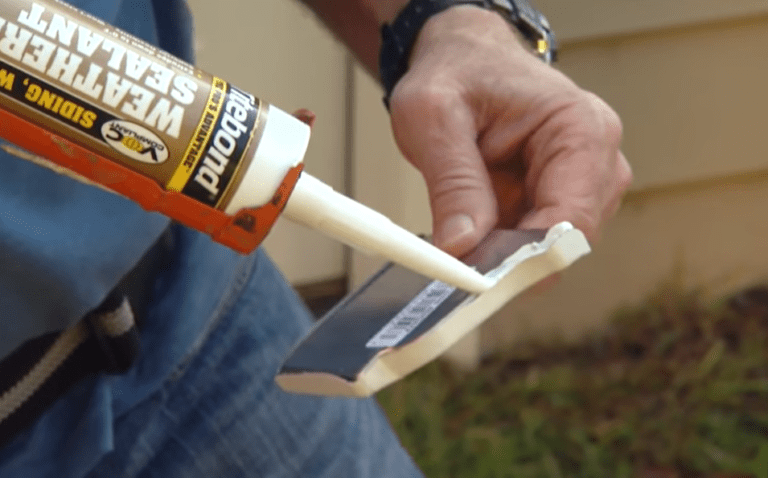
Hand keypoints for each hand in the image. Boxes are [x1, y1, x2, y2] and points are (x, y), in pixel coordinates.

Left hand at [387, 6, 631, 256]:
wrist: (465, 61)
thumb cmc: (457, 75)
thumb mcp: (434, 117)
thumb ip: (453, 182)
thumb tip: (461, 248)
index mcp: (580, 129)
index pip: (572, 219)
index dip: (527, 259)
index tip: (479, 279)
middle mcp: (598, 160)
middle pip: (565, 243)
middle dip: (510, 259)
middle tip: (455, 258)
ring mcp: (585, 184)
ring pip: (550, 251)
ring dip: (503, 254)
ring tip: (459, 228)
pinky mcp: (563, 200)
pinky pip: (536, 244)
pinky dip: (501, 248)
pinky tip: (472, 228)